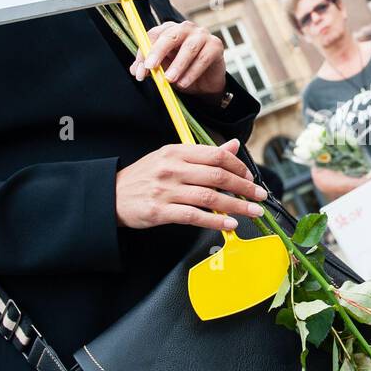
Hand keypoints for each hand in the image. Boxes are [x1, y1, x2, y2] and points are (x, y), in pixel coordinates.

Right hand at [116, 138, 268, 230]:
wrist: (110, 195)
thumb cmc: (144, 177)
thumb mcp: (171, 158)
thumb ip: (203, 154)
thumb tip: (232, 146)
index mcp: (176, 152)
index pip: (216, 155)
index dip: (239, 166)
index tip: (250, 177)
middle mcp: (172, 169)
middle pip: (218, 176)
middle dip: (244, 187)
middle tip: (260, 197)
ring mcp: (166, 190)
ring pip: (210, 197)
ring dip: (236, 206)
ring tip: (253, 212)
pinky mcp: (160, 211)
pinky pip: (194, 216)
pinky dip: (214, 220)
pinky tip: (229, 224)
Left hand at [129, 19, 226, 96]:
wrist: (205, 84)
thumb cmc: (183, 71)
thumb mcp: (163, 70)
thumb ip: (150, 68)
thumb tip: (135, 70)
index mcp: (169, 30)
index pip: (153, 35)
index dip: (145, 52)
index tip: (140, 70)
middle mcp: (185, 28)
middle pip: (170, 36)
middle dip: (158, 51)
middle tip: (151, 67)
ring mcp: (202, 34)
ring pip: (189, 47)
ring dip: (177, 65)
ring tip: (169, 80)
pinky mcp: (216, 45)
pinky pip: (203, 58)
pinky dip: (192, 72)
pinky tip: (184, 83)